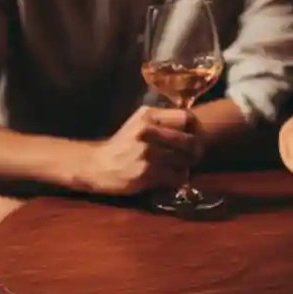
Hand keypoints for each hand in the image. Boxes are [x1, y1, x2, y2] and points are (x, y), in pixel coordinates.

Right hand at [75, 107, 196, 195]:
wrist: (97, 165)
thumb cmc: (122, 143)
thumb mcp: (138, 122)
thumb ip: (161, 119)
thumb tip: (192, 123)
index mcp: (148, 115)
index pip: (186, 117)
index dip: (194, 128)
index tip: (193, 135)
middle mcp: (149, 132)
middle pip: (189, 140)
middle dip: (194, 150)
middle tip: (193, 155)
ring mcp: (148, 153)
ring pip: (185, 160)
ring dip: (186, 165)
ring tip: (180, 166)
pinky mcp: (147, 174)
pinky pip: (177, 176)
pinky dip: (178, 178)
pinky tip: (172, 177)